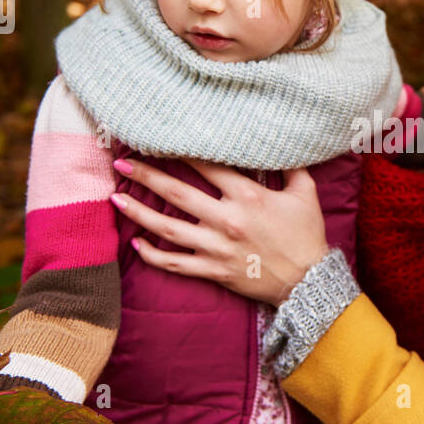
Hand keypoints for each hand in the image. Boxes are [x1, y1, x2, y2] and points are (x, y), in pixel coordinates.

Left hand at [111, 157, 329, 306]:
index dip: (182, 151)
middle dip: (146, 176)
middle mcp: (227, 220)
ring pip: (168, 228)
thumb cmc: (306, 235)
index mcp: (248, 196)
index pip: (208, 166)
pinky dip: (152, 254)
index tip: (161, 141)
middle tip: (122, 164)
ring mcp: (216, 247)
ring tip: (116, 198)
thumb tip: (279, 143)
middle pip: (177, 193)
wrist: (307, 281)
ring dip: (139, 212)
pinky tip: (137, 243)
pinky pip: (174, 263)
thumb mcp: (305, 194)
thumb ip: (290, 166)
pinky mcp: (213, 270)